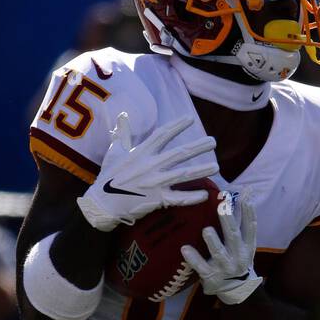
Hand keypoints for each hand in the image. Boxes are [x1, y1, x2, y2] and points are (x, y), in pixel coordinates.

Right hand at [79, 112, 218, 231]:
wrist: (102, 203)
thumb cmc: (108, 177)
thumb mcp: (114, 152)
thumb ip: (122, 134)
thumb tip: (122, 115)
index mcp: (141, 152)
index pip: (162, 135)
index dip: (177, 125)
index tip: (191, 119)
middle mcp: (150, 166)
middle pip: (179, 153)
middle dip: (197, 147)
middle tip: (214, 142)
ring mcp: (155, 183)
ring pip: (182, 175)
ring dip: (201, 170)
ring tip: (216, 167)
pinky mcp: (157, 200)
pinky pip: (178, 199)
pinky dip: (192, 198)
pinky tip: (205, 195)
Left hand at [181, 195, 262, 305]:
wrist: (237, 290)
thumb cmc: (237, 258)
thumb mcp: (245, 242)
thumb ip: (243, 219)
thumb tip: (247, 190)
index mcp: (248, 246)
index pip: (251, 227)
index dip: (248, 212)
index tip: (244, 196)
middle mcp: (238, 256)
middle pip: (234, 236)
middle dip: (228, 221)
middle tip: (222, 205)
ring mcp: (225, 267)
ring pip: (219, 253)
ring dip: (213, 242)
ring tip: (206, 230)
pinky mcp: (211, 276)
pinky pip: (201, 267)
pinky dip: (193, 258)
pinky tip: (185, 249)